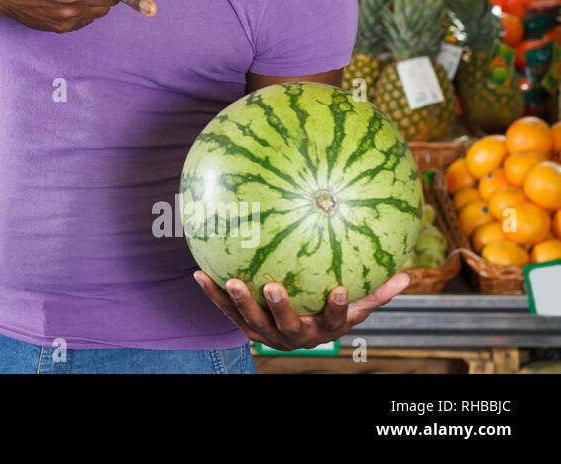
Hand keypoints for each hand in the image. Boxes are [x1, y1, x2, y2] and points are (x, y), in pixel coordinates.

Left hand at [193, 271, 410, 351]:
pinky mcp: (244, 327)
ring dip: (240, 302)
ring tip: (231, 281)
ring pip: (251, 321)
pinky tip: (199, 272)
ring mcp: (266, 333)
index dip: (336, 307)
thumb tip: (408, 275)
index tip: (338, 288)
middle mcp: (294, 335)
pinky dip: (212, 293)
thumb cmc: (328, 313)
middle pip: (286, 325)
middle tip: (271, 287)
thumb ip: (376, 292)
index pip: (334, 320)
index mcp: (322, 329)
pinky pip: (225, 310)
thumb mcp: (354, 308)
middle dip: (279, 307)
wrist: (296, 333)